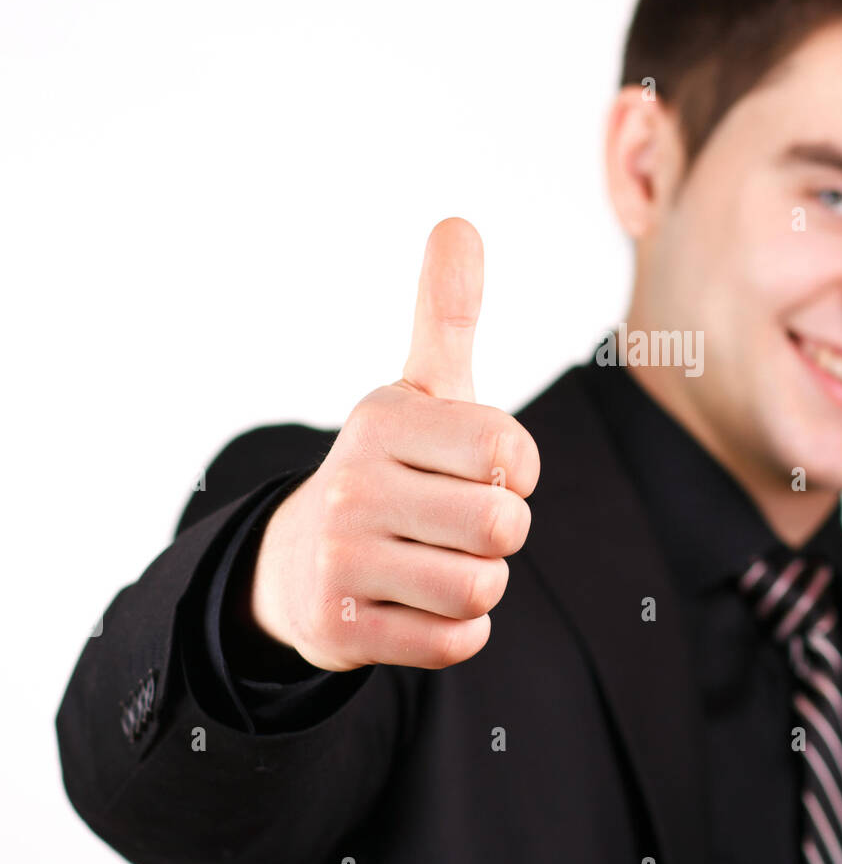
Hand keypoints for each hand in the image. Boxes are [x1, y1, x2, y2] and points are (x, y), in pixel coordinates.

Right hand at [245, 218, 540, 671]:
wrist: (302, 561)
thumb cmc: (392, 467)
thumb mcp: (420, 390)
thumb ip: (446, 313)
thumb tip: (458, 221)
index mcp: (384, 418)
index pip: (513, 454)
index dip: (517, 471)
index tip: (480, 470)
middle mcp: (354, 482)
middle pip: (504, 528)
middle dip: (500, 533)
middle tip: (456, 523)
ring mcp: (341, 559)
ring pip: (483, 589)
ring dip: (477, 583)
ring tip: (432, 561)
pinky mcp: (340, 629)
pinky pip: (455, 642)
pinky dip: (454, 631)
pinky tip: (415, 603)